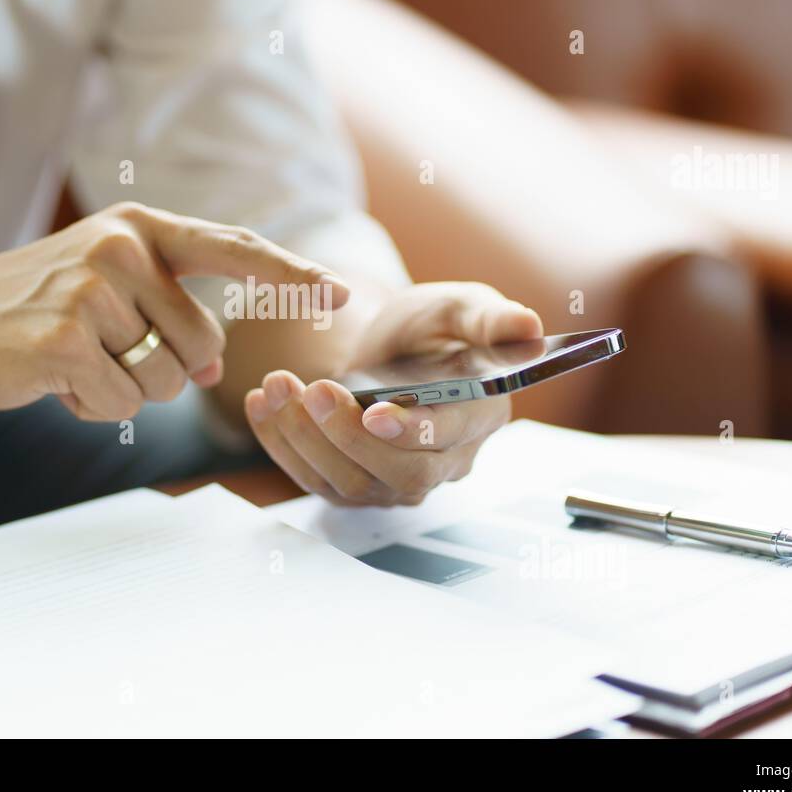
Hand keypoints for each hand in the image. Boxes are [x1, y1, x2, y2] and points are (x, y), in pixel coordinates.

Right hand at [0, 202, 348, 417]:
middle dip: (169, 370)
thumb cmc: (34, 307)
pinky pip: (123, 404)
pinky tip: (57, 381)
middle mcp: (121, 248)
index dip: (288, 273)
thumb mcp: (105, 287)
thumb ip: (168, 312)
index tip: (337, 293)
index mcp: (139, 228)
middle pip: (204, 344)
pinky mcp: (65, 339)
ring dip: (128, 391)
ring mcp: (91, 290)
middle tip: (107, 354)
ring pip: (166, 380)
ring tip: (78, 363)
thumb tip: (215, 369)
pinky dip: (95, 409)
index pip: (232, 247)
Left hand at [243, 282, 541, 505]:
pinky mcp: (352, 485)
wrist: (388, 348)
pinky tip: (261, 402)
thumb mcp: (460, 307)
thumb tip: (530, 325)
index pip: (451, 438)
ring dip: (307, 438)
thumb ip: (489, 317)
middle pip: (401, 473)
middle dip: (349, 436)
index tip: (375, 411)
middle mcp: (444, 462)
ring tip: (278, 385)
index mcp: (480, 417)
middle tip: (313, 389)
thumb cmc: (432, 327)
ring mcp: (396, 481)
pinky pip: (314, 479)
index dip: (415, 430)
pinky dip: (280, 444)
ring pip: (351, 482)